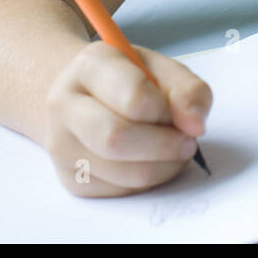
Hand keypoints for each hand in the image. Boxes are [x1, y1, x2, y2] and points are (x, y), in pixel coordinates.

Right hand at [45, 43, 211, 197]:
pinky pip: (118, 191)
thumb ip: (188, 89)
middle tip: (187, 142)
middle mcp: (64, 105)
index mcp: (90, 66)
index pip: (134, 97)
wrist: (85, 97)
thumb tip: (196, 125)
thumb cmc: (129, 80)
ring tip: (173, 151)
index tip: (183, 114)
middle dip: (165, 145)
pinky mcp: (70, 178)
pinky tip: (152, 162)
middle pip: (116, 138)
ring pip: (119, 172)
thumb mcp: (162, 69)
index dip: (167, 111)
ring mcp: (61, 145)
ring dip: (162, 167)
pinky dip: (148, 181)